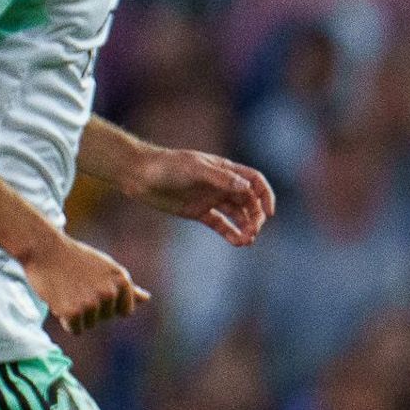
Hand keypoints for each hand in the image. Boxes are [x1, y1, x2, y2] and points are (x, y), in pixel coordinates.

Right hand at [23, 232, 148, 332]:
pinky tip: (61, 301)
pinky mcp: (73, 312)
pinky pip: (76, 330)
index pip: (126, 310)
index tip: (95, 288)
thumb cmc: (76, 258)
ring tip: (68, 291)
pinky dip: (67, 321)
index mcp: (122, 280)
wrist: (45, 249)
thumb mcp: (106, 268)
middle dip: (92, 308)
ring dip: (78, 314)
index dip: (109, 304)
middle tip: (77, 286)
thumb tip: (146, 299)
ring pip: (90, 325)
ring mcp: (91, 303)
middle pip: (106, 318)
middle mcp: (110, 293)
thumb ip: (125, 287)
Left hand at [120, 147, 277, 246]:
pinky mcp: (199, 212)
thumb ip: (221, 178)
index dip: (265, 196)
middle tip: (253, 231)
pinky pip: (220, 224)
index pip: (254, 181)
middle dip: (255, 216)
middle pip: (248, 201)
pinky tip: (237, 242)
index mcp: (224, 170)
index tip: (269, 213)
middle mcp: (221, 184)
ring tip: (247, 241)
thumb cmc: (167, 166)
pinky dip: (230, 233)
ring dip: (245, 227)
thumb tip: (247, 188)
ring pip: (236, 214)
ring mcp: (210, 199)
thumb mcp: (195, 169)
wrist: (140, 175)